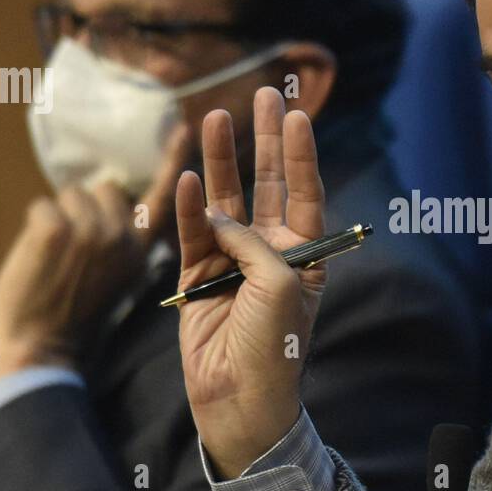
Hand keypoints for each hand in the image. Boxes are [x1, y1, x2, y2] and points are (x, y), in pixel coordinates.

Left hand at [0, 123, 191, 377]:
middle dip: (86, 209)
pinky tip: (38, 259)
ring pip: (70, 195)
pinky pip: (41, 205)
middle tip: (74, 251)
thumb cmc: (73, 316)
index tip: (187, 128)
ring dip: (58, 218)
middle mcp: (125, 238)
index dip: (174, 160)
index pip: (164, 200)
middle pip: (104, 189)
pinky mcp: (56, 229)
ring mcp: (91, 231)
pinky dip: (34, 228)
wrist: (40, 350)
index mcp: (143, 252)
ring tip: (55, 258)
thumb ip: (120, 243)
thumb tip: (108, 197)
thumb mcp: (116, 280)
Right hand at [175, 89, 325, 478]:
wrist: (241, 396)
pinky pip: (192, 233)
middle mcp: (270, 250)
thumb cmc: (276, 345)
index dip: (299, 153)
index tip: (296, 113)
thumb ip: (252, 241)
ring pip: (225, 199)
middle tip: (262, 94)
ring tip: (214, 116)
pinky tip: (187, 178)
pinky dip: (189, 207)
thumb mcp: (281, 285)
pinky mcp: (196, 276)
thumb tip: (217, 213)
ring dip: (220, 159)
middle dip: (262, 139)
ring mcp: (231, 261)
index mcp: (304, 253)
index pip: (303, 191)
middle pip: (266, 183)